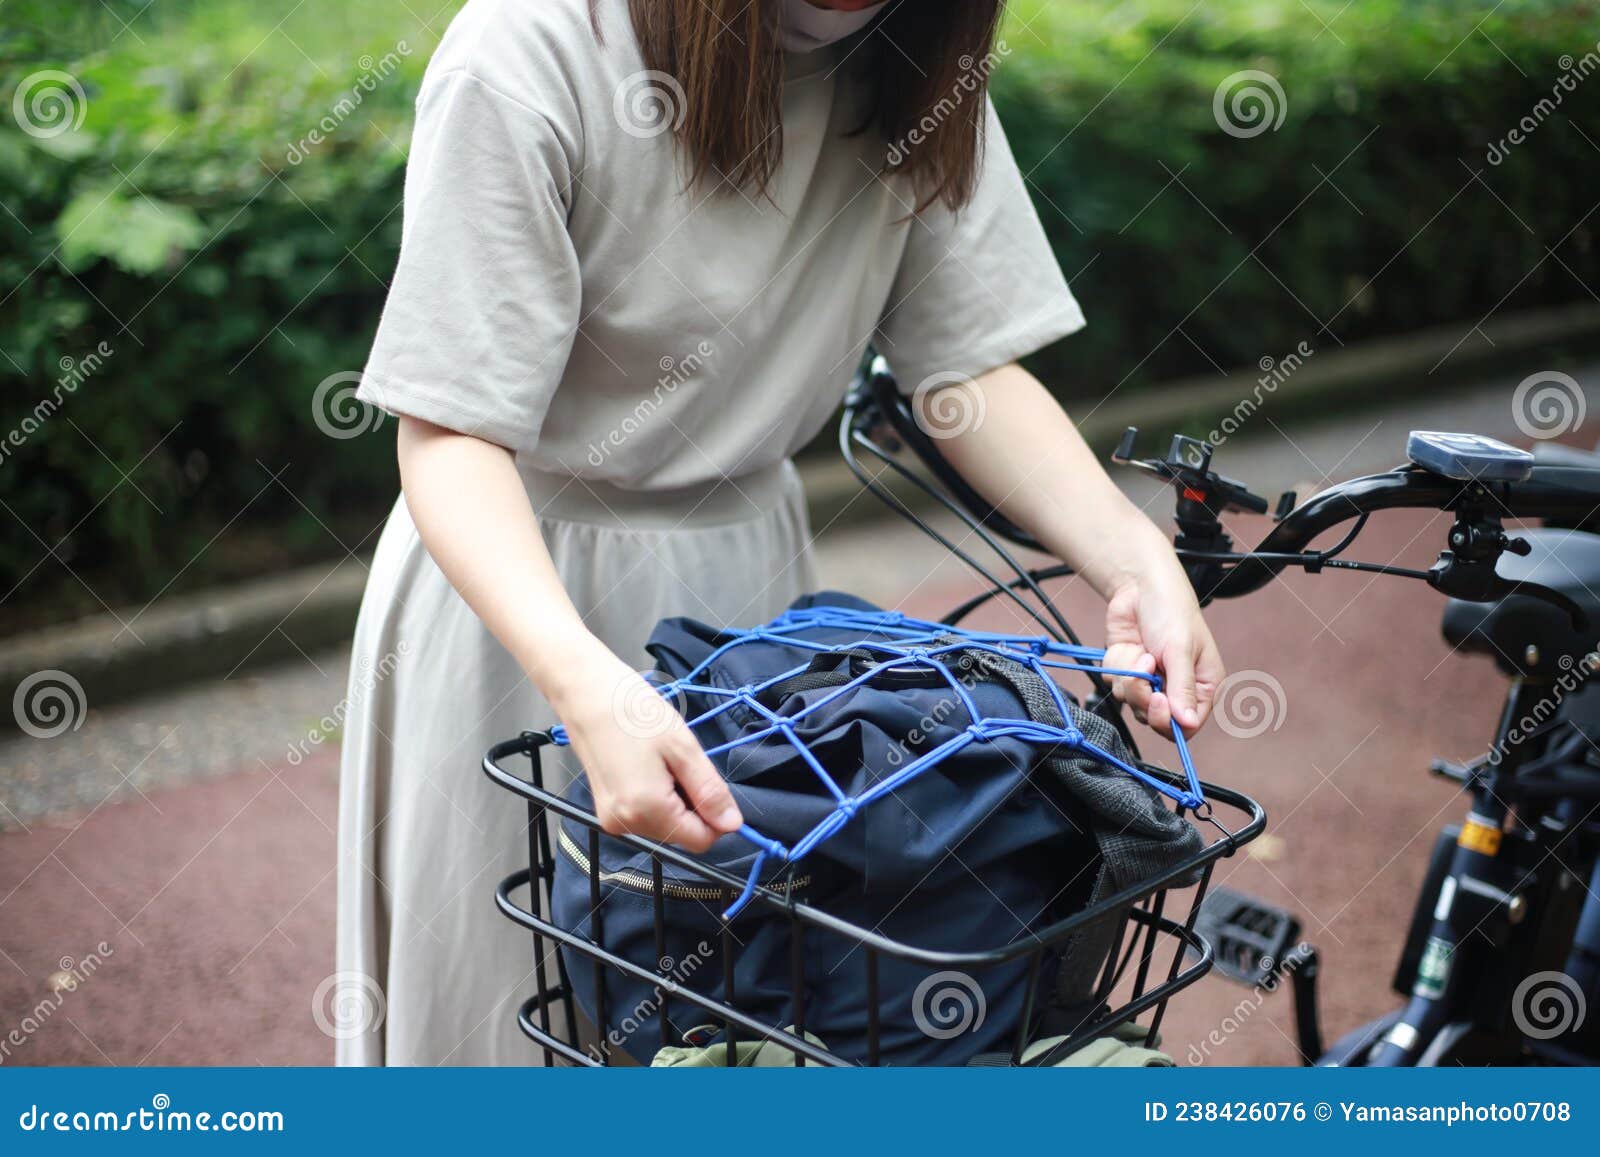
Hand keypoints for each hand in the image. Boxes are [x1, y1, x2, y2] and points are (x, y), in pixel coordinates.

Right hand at [553, 652, 742, 852]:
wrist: (585, 693)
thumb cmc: (633, 711)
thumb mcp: (683, 747)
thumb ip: (709, 791)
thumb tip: (732, 824)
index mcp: (646, 811)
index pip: (700, 841)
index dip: (716, 816)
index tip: (709, 781)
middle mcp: (626, 824)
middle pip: (682, 834)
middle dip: (692, 804)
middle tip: (680, 762)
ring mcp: (612, 819)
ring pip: (666, 825)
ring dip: (675, 799)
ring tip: (660, 761)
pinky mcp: (606, 809)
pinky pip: (647, 815)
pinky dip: (657, 796)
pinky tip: (648, 766)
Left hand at [1102, 577, 1223, 739]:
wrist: (1139, 587)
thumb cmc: (1171, 612)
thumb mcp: (1181, 649)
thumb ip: (1182, 688)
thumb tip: (1187, 724)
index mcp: (1203, 687)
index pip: (1188, 727)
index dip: (1169, 721)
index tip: (1156, 699)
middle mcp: (1177, 690)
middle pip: (1155, 719)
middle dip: (1143, 694)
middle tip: (1146, 665)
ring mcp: (1150, 682)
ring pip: (1131, 702)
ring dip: (1130, 675)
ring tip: (1141, 651)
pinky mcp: (1128, 673)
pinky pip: (1115, 685)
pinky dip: (1118, 665)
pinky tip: (1129, 647)